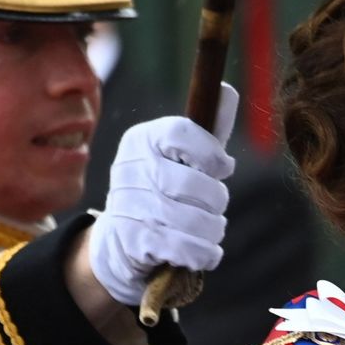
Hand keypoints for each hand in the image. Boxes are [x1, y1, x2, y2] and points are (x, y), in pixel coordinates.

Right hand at [89, 83, 237, 305]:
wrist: (118, 243)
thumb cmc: (161, 191)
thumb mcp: (178, 156)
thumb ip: (207, 131)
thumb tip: (227, 91)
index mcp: (142, 139)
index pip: (184, 133)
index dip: (213, 154)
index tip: (222, 168)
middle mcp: (133, 169)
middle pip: (201, 185)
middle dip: (216, 201)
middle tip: (209, 205)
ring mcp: (133, 206)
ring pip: (201, 220)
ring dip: (213, 230)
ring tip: (206, 229)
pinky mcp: (137, 242)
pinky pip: (190, 248)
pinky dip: (205, 254)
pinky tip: (202, 252)